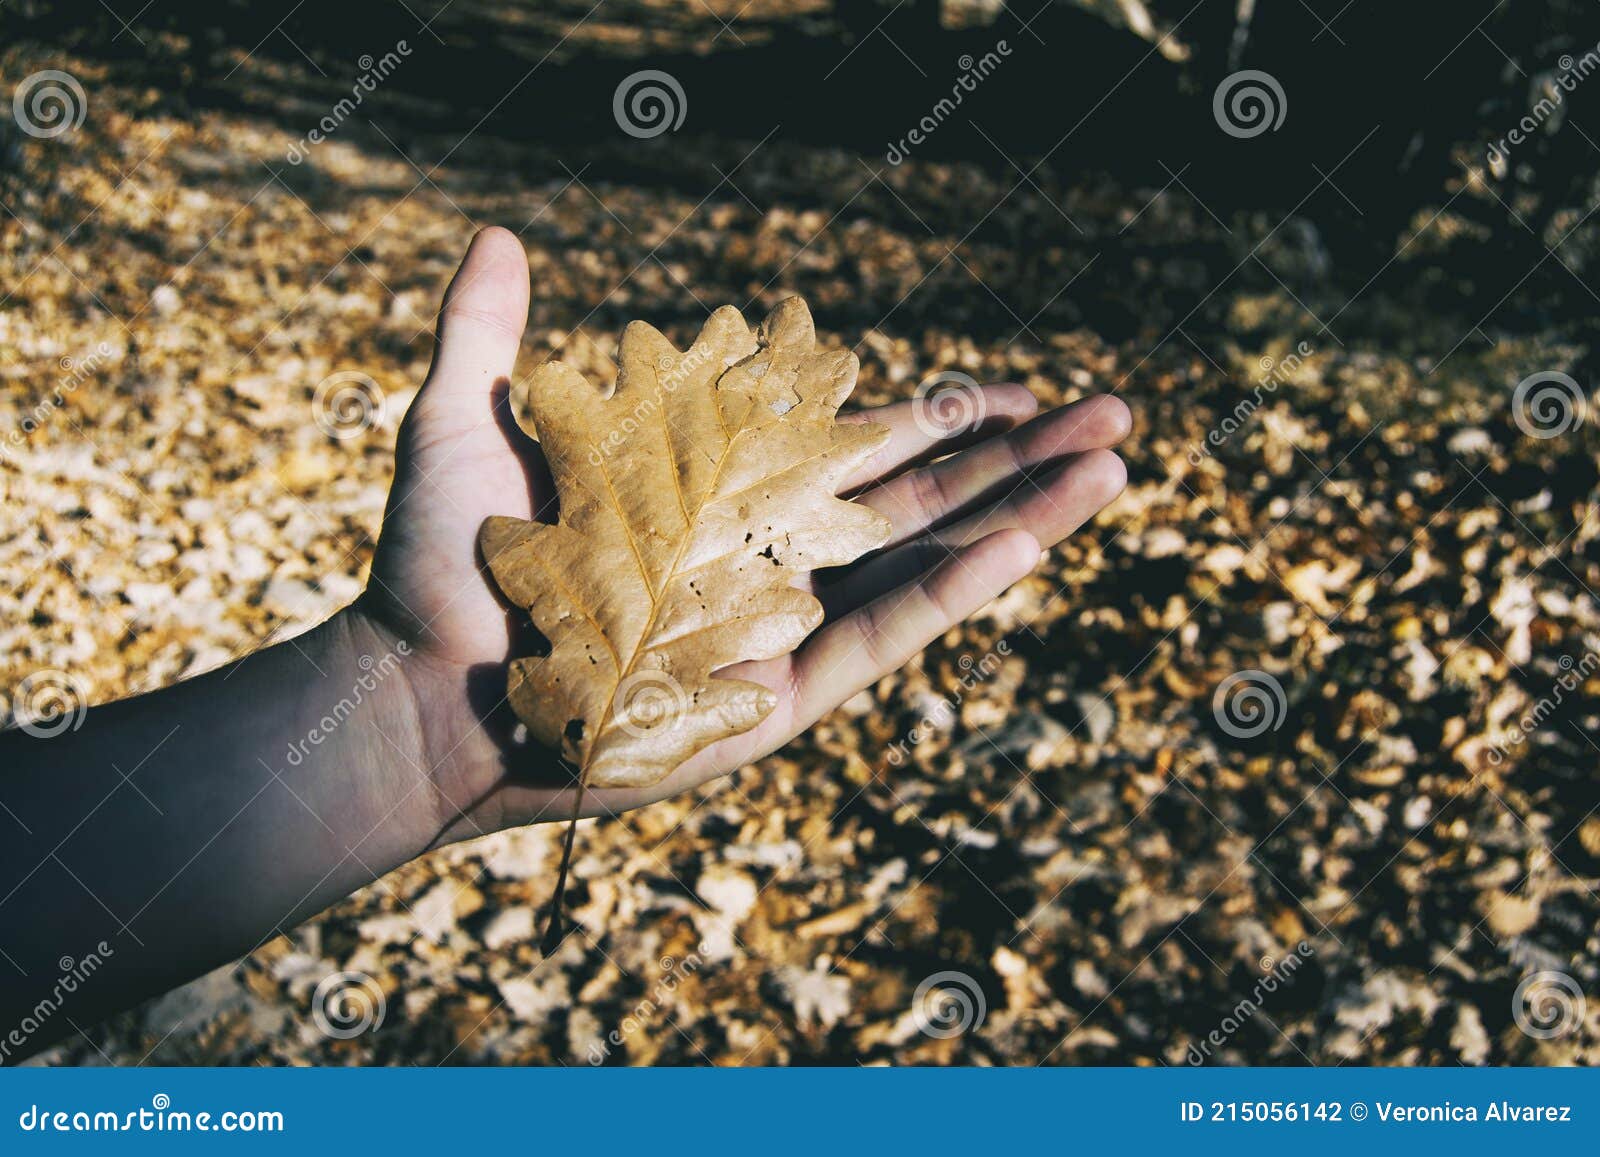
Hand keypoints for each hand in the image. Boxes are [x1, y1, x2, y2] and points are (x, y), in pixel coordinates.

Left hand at [358, 229, 1130, 846]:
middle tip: (1114, 411)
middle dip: (1018, 454)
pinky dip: (955, 588)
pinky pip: (883, 632)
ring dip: (1023, 510)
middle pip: (922, 496)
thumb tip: (502, 236)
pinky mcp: (779, 695)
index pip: (861, 446)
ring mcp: (781, 626)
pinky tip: (1026, 538)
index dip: (941, 415)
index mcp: (725, 495)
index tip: (1015, 385)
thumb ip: (492, 335)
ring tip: (1114, 464)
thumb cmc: (441, 565)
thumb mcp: (464, 421)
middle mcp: (770, 558)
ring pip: (927, 557)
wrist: (415, 691)